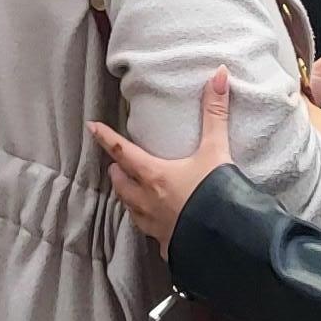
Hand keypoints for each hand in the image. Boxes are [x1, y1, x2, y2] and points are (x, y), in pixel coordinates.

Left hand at [93, 64, 235, 248]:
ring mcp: (156, 227)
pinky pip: (151, 234)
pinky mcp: (168, 245)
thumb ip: (215, 112)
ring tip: (132, 191)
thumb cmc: (217, 193)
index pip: (122, 152)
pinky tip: (158, 225)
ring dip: (128, 198)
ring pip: (131, 210)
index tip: (92, 127)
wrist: (228, 240)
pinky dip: (149, 225)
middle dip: (117, 173)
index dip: (106, 138)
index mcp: (155, 176)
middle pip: (121, 185)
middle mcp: (149, 202)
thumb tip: (219, 75)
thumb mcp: (216, 150)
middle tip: (117, 164)